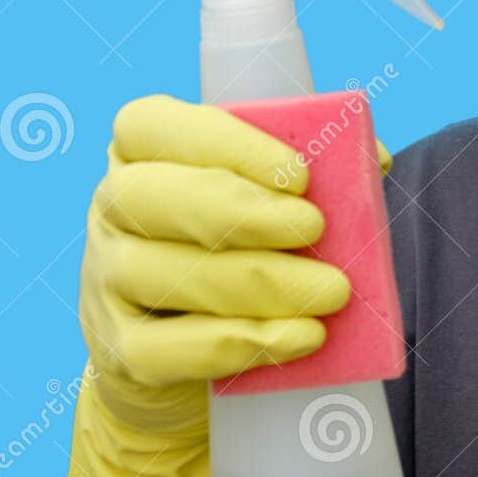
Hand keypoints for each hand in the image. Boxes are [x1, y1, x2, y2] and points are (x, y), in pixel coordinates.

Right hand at [67, 95, 359, 476]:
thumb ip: (322, 167)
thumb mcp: (280, 193)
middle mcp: (112, 207)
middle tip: (315, 228)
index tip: (300, 174)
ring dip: (258, 285)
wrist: (199, 346)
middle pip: (146, 197)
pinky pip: (160, 350)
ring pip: (160, 275)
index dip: (224, 143)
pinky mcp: (118, 350)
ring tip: (332, 292)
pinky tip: (300, 337)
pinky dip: (237, 345)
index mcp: (146, 150)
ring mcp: (105, 279)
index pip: (153, 126)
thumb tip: (372, 158)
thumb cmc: (254, 242)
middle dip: (239, 213)